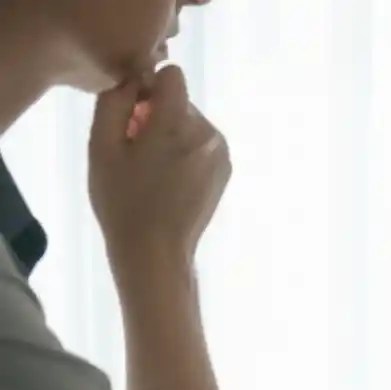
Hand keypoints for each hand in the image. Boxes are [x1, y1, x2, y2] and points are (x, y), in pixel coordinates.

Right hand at [89, 65, 230, 279]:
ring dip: (169, 135)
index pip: (171, 76)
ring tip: (149, 169)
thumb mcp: (101, 146)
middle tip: (134, 151)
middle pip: (179, 102)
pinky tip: (168, 180)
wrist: (156, 250)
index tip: (132, 116)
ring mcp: (221, 152)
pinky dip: (184, 152)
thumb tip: (133, 77)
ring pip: (190, 123)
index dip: (147, 88)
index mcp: (178, 122)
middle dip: (156, 116)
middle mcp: (208, 132)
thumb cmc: (122, 200)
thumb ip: (115, 101)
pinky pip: (201, 144)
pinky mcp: (225, 170)